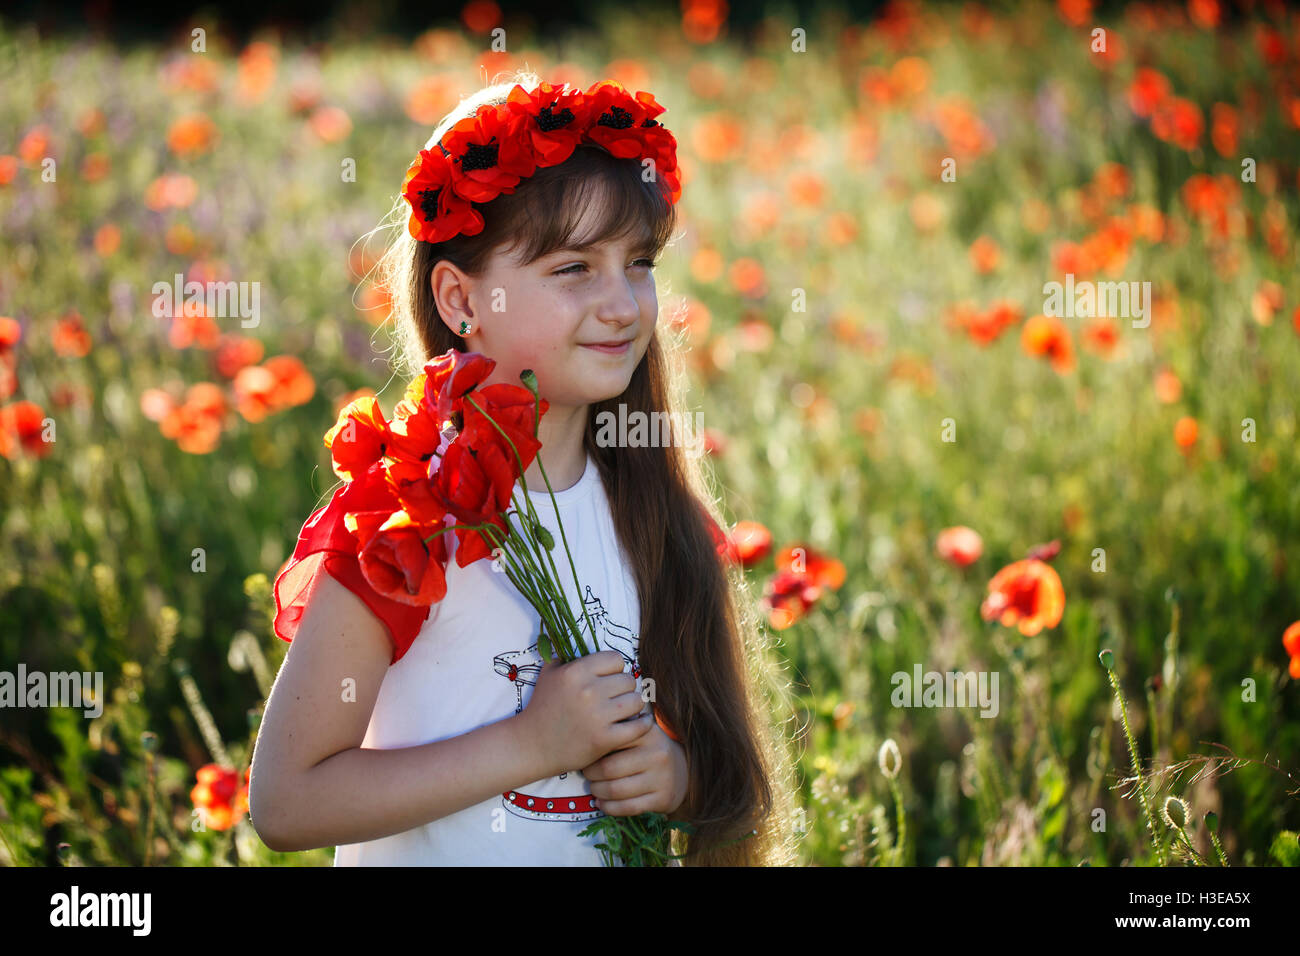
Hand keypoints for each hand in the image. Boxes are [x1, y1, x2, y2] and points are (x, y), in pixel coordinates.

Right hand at [518, 651, 651, 775]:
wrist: (532, 744)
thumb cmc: (542, 706)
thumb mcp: (548, 673)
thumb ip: (563, 652)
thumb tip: (572, 633)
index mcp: (576, 672)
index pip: (616, 659)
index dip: (614, 669)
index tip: (608, 679)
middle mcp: (588, 691)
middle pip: (629, 680)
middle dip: (624, 688)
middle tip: (616, 697)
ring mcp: (597, 716)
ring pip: (637, 701)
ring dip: (634, 706)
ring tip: (626, 710)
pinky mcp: (605, 739)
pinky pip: (639, 726)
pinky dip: (642, 724)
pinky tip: (638, 723)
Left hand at [582, 707, 689, 816]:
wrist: (681, 770)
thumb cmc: (647, 749)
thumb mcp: (638, 733)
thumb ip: (617, 730)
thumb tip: (583, 735)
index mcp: (647, 733)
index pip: (611, 740)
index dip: (593, 750)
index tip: (585, 754)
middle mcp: (657, 754)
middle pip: (610, 769)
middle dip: (591, 774)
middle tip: (586, 774)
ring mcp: (662, 778)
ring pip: (617, 790)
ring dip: (598, 792)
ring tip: (594, 788)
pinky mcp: (663, 799)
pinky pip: (628, 807)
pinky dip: (609, 808)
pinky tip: (602, 804)